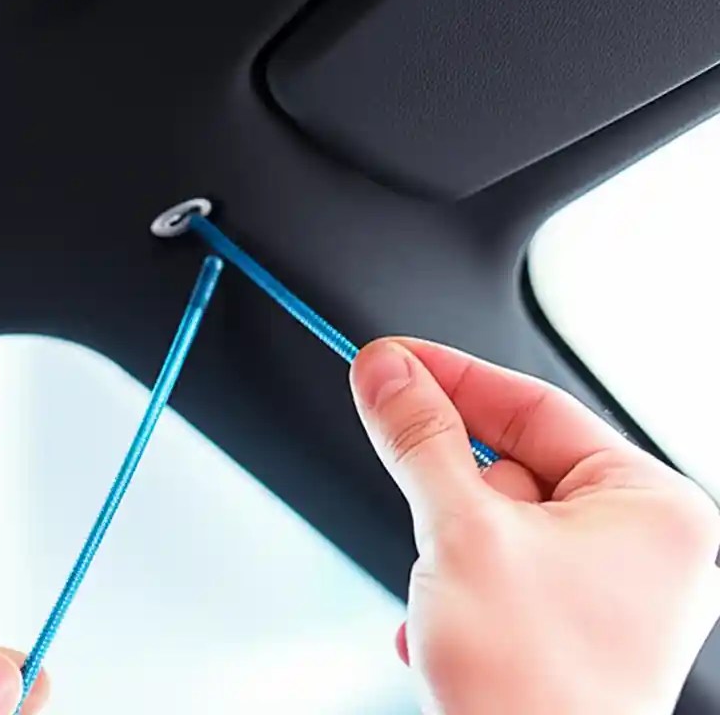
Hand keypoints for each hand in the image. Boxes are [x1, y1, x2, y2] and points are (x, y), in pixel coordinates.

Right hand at [349, 338, 719, 714]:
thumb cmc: (534, 690)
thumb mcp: (460, 534)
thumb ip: (420, 440)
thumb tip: (388, 374)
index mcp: (654, 508)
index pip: (536, 406)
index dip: (452, 376)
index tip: (392, 360)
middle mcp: (647, 548)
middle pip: (514, 465)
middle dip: (451, 495)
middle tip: (419, 507)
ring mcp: (612, 594)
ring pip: (497, 523)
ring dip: (449, 553)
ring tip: (447, 598)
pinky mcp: (573, 630)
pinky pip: (500, 571)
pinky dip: (458, 590)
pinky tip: (447, 626)